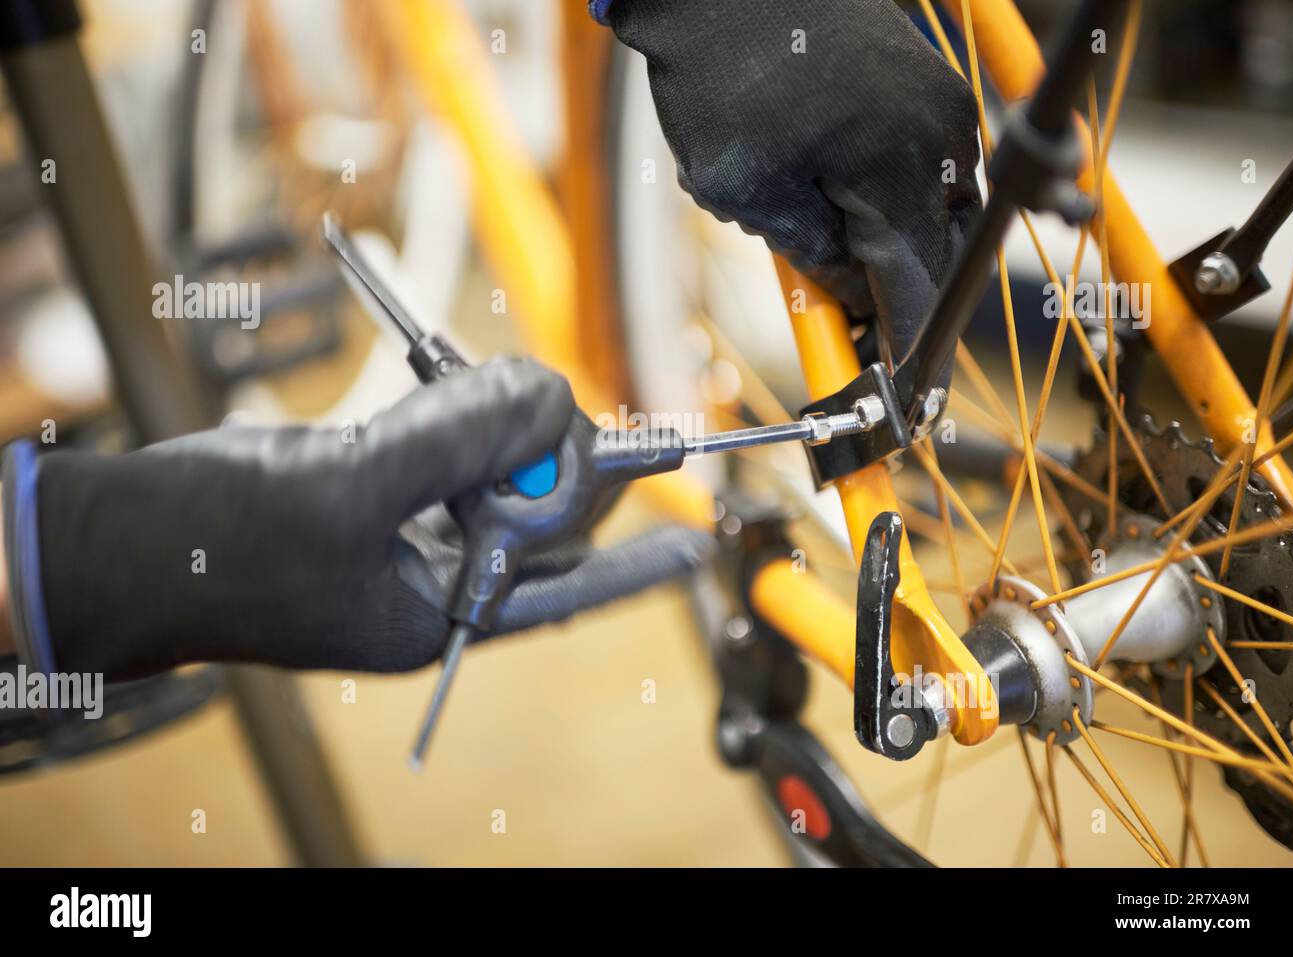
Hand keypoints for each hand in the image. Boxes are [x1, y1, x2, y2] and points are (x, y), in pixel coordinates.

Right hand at [26, 358, 714, 679]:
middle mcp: (429, 576)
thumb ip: (454, 440)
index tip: (697, 542)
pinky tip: (455, 376)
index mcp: (435, 612)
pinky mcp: (371, 488)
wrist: (114, 540)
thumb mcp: (348, 492)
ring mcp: (400, 532)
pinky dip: (452, 409)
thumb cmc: (213, 551)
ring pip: (490, 474)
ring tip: (504, 383)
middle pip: (532, 520)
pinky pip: (441, 446)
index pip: (559, 593)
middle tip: (550, 403)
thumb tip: (544, 394)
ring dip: (503, 425)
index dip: (631, 564)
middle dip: (553, 459)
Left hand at [609, 0, 980, 363]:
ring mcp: (942, 105)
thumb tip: (862, 294)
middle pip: (945, 254)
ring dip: (910, 258)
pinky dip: (906, 209)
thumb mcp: (748, 194)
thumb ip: (815, 256)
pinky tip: (860, 225)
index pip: (919, 288)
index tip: (895, 389)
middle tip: (871, 346)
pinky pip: (933, 170)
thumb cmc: (721, 78)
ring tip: (855, 287)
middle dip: (911, 306)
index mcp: (898, 168)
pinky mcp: (929, 86)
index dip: (904, 346)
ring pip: (944, 214)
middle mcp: (940, 135)